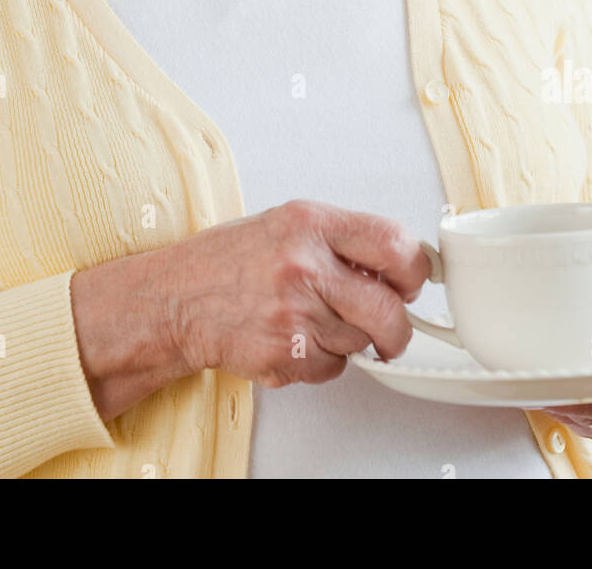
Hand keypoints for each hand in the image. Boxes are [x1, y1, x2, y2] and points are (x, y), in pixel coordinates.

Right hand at [165, 199, 429, 389]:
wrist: (176, 299)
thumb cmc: (230, 260)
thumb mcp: (288, 225)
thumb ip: (342, 240)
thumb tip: (397, 264)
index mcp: (310, 223)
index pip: (393, 243)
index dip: (415, 269)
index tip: (414, 280)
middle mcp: (303, 265)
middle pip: (388, 308)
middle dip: (397, 327)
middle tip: (391, 328)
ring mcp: (293, 313)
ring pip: (361, 341)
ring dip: (349, 340)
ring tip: (314, 319)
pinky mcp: (283, 354)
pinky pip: (332, 367)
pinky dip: (322, 360)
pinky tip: (294, 338)